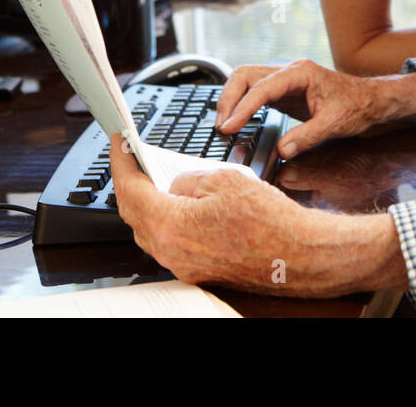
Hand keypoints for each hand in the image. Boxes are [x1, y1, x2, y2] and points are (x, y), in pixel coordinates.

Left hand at [108, 134, 301, 289]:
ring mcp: (183, 266)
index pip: (131, 189)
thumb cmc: (269, 221)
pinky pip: (168, 243)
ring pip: (149, 231)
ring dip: (146, 203)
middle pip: (133, 213)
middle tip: (131, 159)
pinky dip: (165, 221)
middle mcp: (170, 252)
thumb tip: (175, 185)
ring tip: (153, 178)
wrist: (297, 255)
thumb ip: (188, 179)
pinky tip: (178, 205)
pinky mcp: (197, 271)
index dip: (121, 162)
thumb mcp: (224, 180)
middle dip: (129, 182)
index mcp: (170, 226)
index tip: (118, 144)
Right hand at [215, 60, 415, 159]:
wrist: (370, 100)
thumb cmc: (356, 106)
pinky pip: (254, 92)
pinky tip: (237, 121)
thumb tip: (282, 150)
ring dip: (232, 100)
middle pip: (245, 75)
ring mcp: (284, 80)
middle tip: (222, 127)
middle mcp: (288, 71)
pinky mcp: (283, 91)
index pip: (262, 87)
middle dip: (229, 99)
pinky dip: (242, 104)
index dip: (243, 108)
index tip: (230, 126)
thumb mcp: (334, 124)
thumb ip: (307, 136)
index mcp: (300, 73)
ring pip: (246, 81)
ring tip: (225, 125)